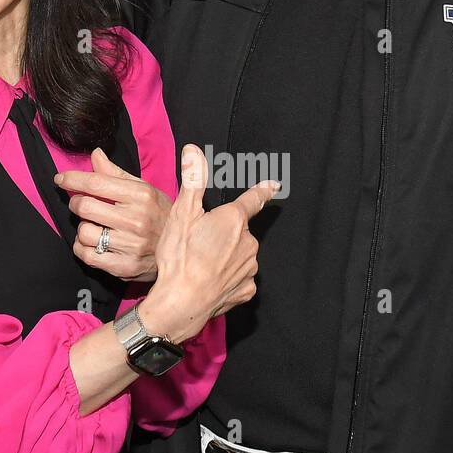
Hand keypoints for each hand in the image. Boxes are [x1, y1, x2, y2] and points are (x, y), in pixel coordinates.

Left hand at [59, 148, 172, 281]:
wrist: (186, 250)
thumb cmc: (160, 215)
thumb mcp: (144, 190)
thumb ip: (116, 174)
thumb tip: (95, 155)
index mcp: (141, 196)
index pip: (97, 182)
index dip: (73, 179)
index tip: (61, 178)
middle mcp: (137, 220)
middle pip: (85, 206)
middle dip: (77, 202)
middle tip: (82, 203)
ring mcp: (131, 245)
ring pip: (84, 232)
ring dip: (83, 228)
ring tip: (94, 226)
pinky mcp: (126, 266)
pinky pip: (88, 256)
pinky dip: (83, 248)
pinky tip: (92, 243)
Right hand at [138, 143, 274, 343]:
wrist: (181, 302)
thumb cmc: (180, 257)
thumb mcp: (182, 213)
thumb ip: (193, 180)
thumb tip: (194, 150)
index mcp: (233, 220)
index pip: (252, 200)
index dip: (262, 191)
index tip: (273, 186)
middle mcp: (248, 242)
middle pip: (239, 231)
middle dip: (224, 234)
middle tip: (199, 244)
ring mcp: (250, 268)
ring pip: (240, 255)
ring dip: (226, 257)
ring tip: (201, 264)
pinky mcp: (247, 290)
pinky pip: (240, 279)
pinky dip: (228, 279)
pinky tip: (211, 281)